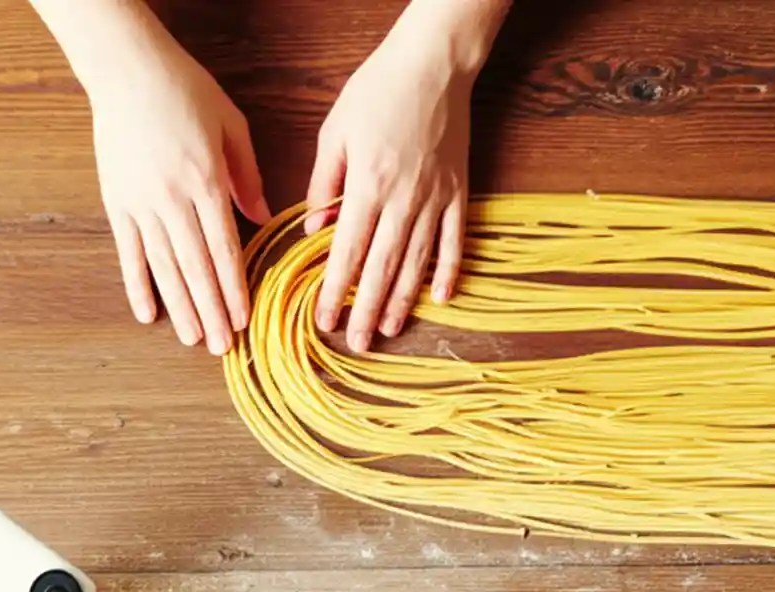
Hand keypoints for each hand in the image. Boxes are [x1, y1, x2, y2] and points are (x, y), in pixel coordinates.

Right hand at [88, 35, 269, 354]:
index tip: (244, 319)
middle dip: (211, 311)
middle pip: (196, 268)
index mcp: (206, 183)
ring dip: (180, 307)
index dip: (234, 289)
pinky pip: (128, 253)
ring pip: (164, 268)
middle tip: (222, 346)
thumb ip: (248, 175)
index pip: (225, 250)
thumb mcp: (232, 126)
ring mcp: (140, 205)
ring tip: (192, 339)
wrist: (128, 71)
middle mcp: (173, 201)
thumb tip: (262, 217)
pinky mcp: (116, 203)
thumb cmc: (185, 92)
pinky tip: (147, 313)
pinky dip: (137, 285)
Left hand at [306, 0, 509, 352]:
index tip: (325, 320)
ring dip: (402, 299)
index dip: (334, 292)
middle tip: (357, 343)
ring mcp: (435, 198)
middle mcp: (402, 200)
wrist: (435, 64)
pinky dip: (450, 270)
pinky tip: (443, 296)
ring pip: (417, 261)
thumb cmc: (378, 91)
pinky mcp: (459, 191)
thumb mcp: (334, 132)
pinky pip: (455, 239)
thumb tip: (314, 230)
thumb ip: (322, 184)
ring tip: (389, 329)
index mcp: (366, 187)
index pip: (346, 253)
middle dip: (366, 309)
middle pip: (381, 268)